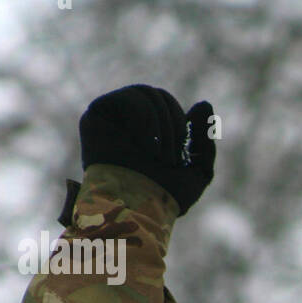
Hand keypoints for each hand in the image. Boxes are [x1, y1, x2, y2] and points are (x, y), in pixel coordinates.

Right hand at [79, 84, 215, 215]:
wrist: (139, 209)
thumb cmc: (166, 198)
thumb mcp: (199, 169)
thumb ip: (203, 137)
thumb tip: (205, 104)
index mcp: (150, 131)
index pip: (168, 105)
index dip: (181, 121)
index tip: (183, 148)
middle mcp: (128, 122)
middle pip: (159, 95)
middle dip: (174, 125)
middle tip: (170, 158)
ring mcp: (111, 118)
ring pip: (145, 93)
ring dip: (161, 125)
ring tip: (159, 155)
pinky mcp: (96, 116)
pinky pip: (126, 98)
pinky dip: (144, 119)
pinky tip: (144, 146)